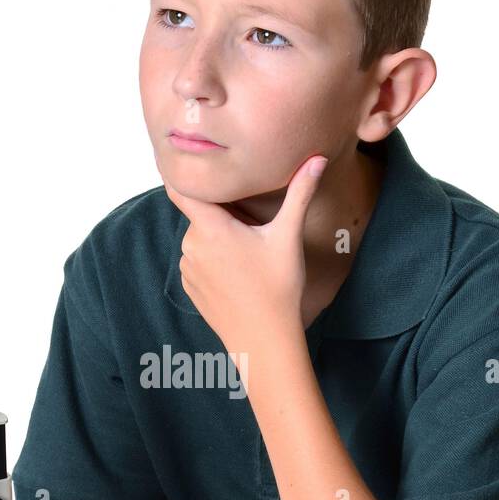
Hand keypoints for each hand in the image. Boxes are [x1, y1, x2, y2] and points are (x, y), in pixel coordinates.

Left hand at [163, 155, 328, 354]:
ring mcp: (188, 268)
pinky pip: (198, 261)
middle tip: (251, 225)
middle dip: (221, 213)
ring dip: (216, 237)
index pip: (181, 189)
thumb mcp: (289, 237)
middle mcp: (191, 245)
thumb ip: (300, 193)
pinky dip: (212, 260)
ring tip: (247, 254)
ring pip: (199, 238)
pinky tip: (237, 273)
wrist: (263, 340)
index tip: (185, 161)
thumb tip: (317, 159)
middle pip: (200, 214)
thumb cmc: (278, 289)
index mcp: (211, 228)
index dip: (182, 174)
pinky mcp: (189, 287)